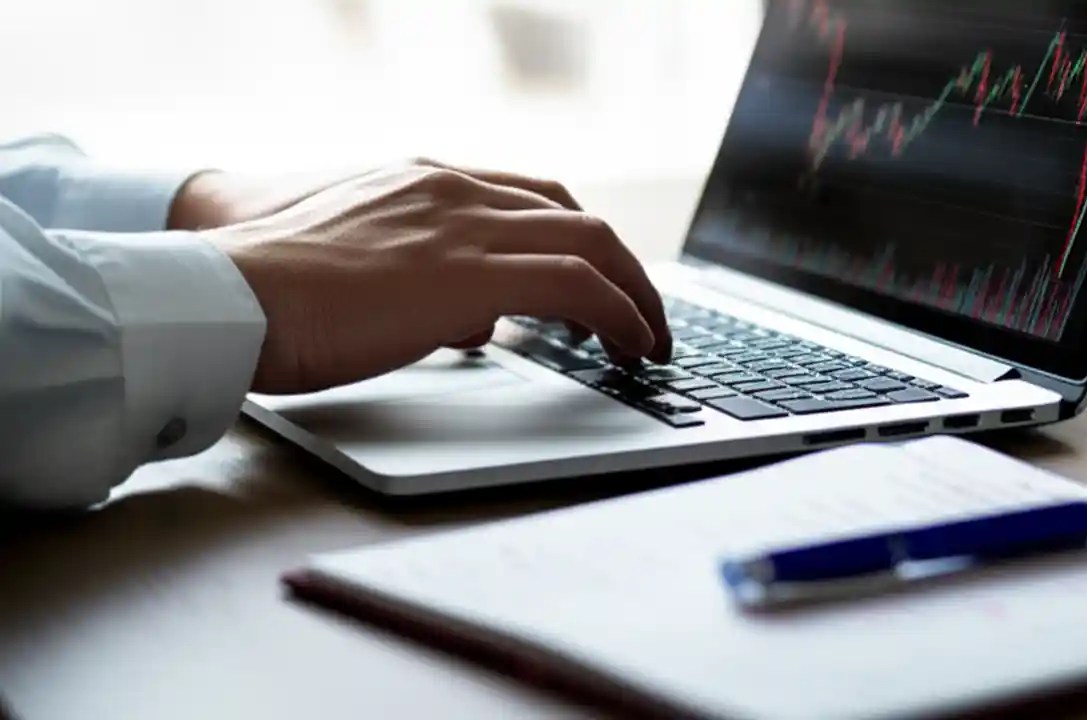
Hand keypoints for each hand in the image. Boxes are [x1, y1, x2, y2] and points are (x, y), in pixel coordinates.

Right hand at [205, 166, 671, 393]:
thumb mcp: (361, 269)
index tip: (599, 278)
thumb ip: (424, 280)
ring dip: (635, 293)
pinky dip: (620, 314)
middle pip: (575, 216)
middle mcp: (456, 191)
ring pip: (593, 244)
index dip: (577, 240)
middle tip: (642, 311)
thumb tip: (476, 322)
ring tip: (650, 337)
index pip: (532, 199)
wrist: (230, 296)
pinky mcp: (474, 275)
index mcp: (427, 183)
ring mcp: (467, 227)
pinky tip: (632, 345)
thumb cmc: (274, 293)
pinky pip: (580, 287)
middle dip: (622, 266)